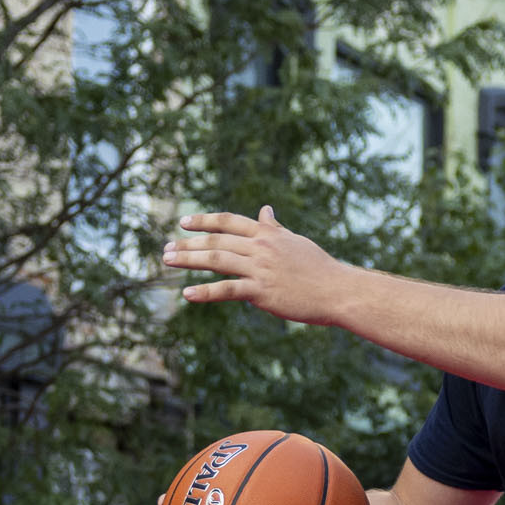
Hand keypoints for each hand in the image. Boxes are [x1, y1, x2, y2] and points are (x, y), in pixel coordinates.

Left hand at [163, 207, 347, 324]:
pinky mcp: (262, 292)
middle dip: (188, 243)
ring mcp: (260, 269)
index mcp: (267, 234)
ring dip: (188, 260)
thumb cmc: (320, 268)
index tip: (184, 222)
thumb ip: (275, 228)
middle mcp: (261, 247)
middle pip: (216, 241)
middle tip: (166, 248)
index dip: (204, 221)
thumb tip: (265, 210)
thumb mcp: (295, 241)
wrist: (338, 290)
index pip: (229, 222)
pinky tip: (187, 294)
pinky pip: (228, 290)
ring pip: (216, 261)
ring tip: (167, 261)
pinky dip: (206, 292)